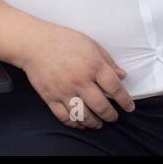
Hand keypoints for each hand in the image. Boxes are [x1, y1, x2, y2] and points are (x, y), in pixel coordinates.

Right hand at [16, 23, 135, 128]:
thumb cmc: (63, 40)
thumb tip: (122, 76)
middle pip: (101, 107)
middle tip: (114, 117)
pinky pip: (65, 117)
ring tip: (99, 123)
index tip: (129, 107)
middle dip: (111, 115)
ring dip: (95, 123)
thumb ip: (108, 61)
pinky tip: (80, 122)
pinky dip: (75, 123)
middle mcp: (80, 80)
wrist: (33, 43)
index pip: (115, 88)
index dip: (125, 100)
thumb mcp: (90, 44)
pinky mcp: (51, 97)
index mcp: (92, 65)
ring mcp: (64, 91)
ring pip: (84, 115)